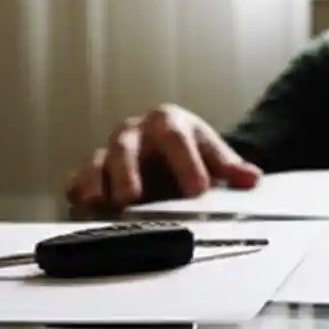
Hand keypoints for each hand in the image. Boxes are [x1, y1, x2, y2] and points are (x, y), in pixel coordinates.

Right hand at [65, 104, 261, 206]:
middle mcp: (134, 133)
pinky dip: (77, 192)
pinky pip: (78, 179)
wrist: (167, 144)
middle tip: (133, 196)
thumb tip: (251, 179)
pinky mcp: (92, 172)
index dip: (186, 163)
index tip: (198, 190)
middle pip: (127, 148)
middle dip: (128, 172)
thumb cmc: (188, 148)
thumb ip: (230, 168)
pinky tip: (79, 206)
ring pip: (97, 163)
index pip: (176, 138)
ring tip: (99, 201)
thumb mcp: (211, 153)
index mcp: (167, 123)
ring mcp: (110, 152)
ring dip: (96, 182)